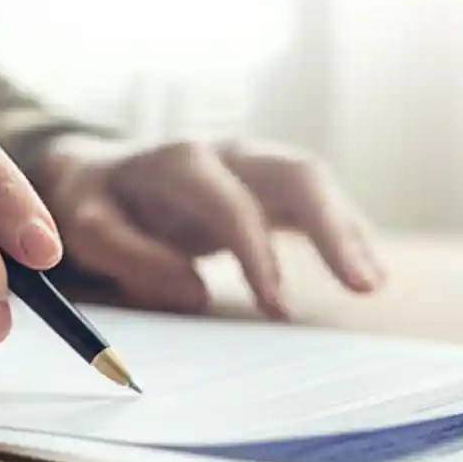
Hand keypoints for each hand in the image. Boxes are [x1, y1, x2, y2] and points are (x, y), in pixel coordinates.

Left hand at [35, 136, 383, 316]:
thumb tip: (194, 294)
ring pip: (314, 181)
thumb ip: (131, 256)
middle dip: (334, 227)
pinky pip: (314, 200)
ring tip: (373, 283)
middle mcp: (225, 153)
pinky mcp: (266, 184)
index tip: (277, 308)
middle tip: (363, 284)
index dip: (259, 256)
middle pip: (295, 173)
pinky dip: (344, 231)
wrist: (98, 170)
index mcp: (178, 162)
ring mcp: (251, 164)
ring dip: (349, 229)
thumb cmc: (95, 203)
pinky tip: (366, 269)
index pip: (233, 205)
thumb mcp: (89, 227)